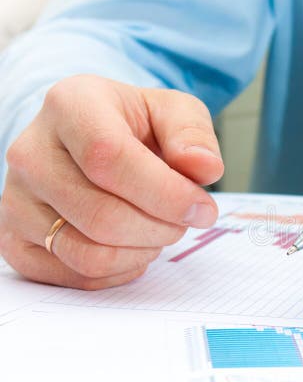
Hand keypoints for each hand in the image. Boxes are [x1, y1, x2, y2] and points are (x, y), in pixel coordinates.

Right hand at [0, 75, 222, 288]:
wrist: (90, 139)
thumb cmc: (136, 126)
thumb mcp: (173, 112)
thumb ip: (194, 135)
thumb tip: (204, 167)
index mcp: (70, 105)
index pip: (108, 159)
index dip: (164, 194)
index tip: (202, 208)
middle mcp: (30, 152)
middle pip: (101, 215)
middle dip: (160, 228)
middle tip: (186, 220)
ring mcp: (15, 199)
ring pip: (87, 253)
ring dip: (142, 252)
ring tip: (160, 230)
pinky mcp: (14, 239)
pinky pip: (73, 276)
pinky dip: (119, 271)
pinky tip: (135, 248)